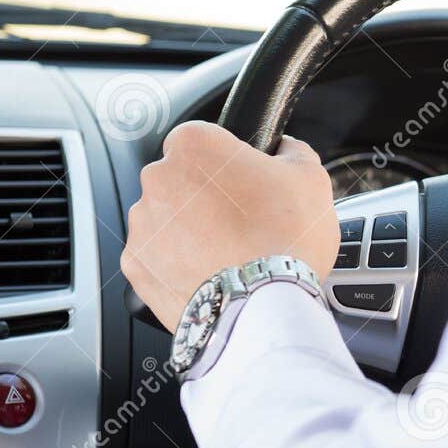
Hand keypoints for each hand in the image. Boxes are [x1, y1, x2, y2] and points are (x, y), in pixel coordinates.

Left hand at [122, 121, 338, 330]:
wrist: (262, 307)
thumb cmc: (285, 239)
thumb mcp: (311, 178)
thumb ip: (292, 152)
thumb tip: (285, 150)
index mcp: (194, 144)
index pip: (206, 139)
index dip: (231, 162)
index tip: (247, 183)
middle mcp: (157, 178)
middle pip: (183, 179)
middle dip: (208, 196)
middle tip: (244, 222)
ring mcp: (143, 223)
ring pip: (168, 218)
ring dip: (191, 230)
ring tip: (229, 253)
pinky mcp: (137, 264)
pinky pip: (158, 256)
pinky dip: (178, 263)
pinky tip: (211, 273)